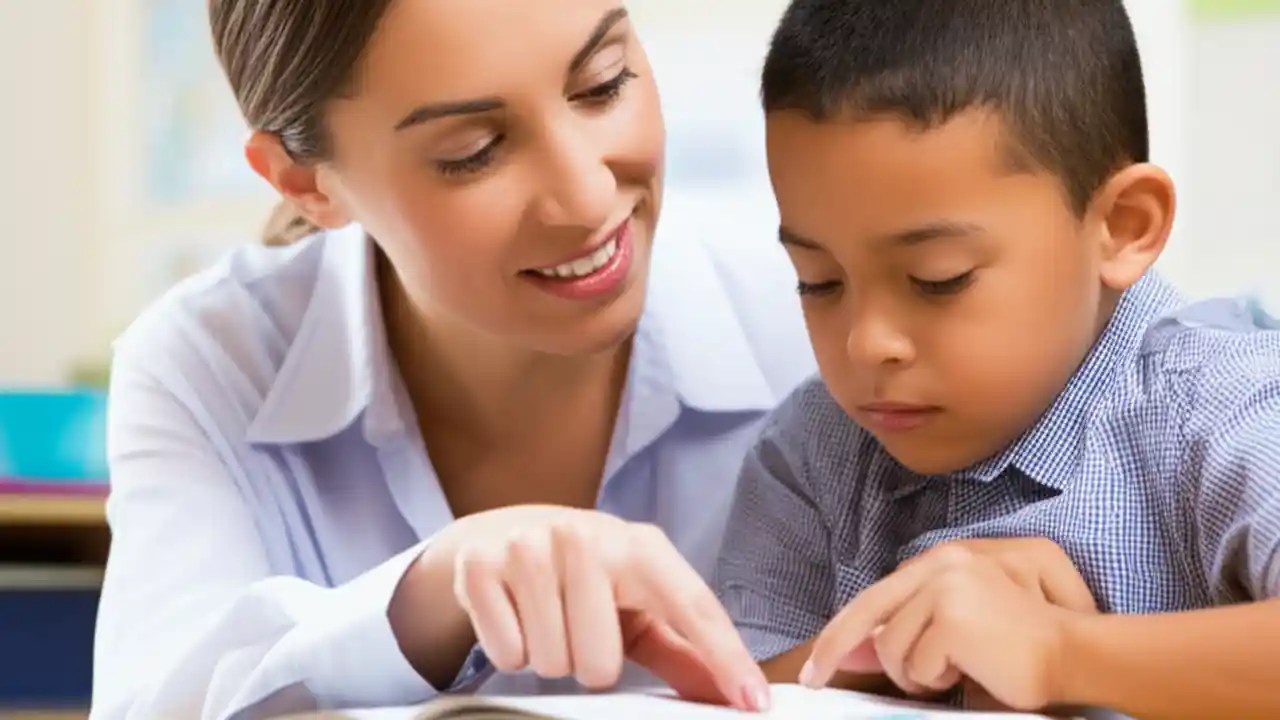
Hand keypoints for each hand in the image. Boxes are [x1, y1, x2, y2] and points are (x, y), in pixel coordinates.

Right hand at [446, 507, 768, 710]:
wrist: (504, 531)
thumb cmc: (587, 576)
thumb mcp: (638, 602)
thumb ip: (687, 648)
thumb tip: (739, 694)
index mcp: (639, 546)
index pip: (693, 607)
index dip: (726, 658)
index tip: (754, 703)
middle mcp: (586, 536)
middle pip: (601, 663)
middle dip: (591, 663)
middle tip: (581, 630)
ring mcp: (529, 547)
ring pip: (552, 661)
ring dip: (550, 656)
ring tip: (548, 619)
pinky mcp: (481, 565)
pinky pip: (506, 653)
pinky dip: (511, 650)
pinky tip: (516, 615)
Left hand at [803, 541, 1092, 710]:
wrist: (1073, 653)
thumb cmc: (1018, 648)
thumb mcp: (951, 633)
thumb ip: (904, 632)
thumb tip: (851, 652)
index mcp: (941, 561)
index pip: (876, 595)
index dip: (843, 630)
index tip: (819, 660)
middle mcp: (940, 564)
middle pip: (867, 612)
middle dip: (833, 650)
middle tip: (812, 680)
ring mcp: (945, 586)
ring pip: (892, 648)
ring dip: (916, 675)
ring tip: (955, 671)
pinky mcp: (951, 617)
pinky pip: (918, 665)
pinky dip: (937, 680)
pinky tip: (970, 671)